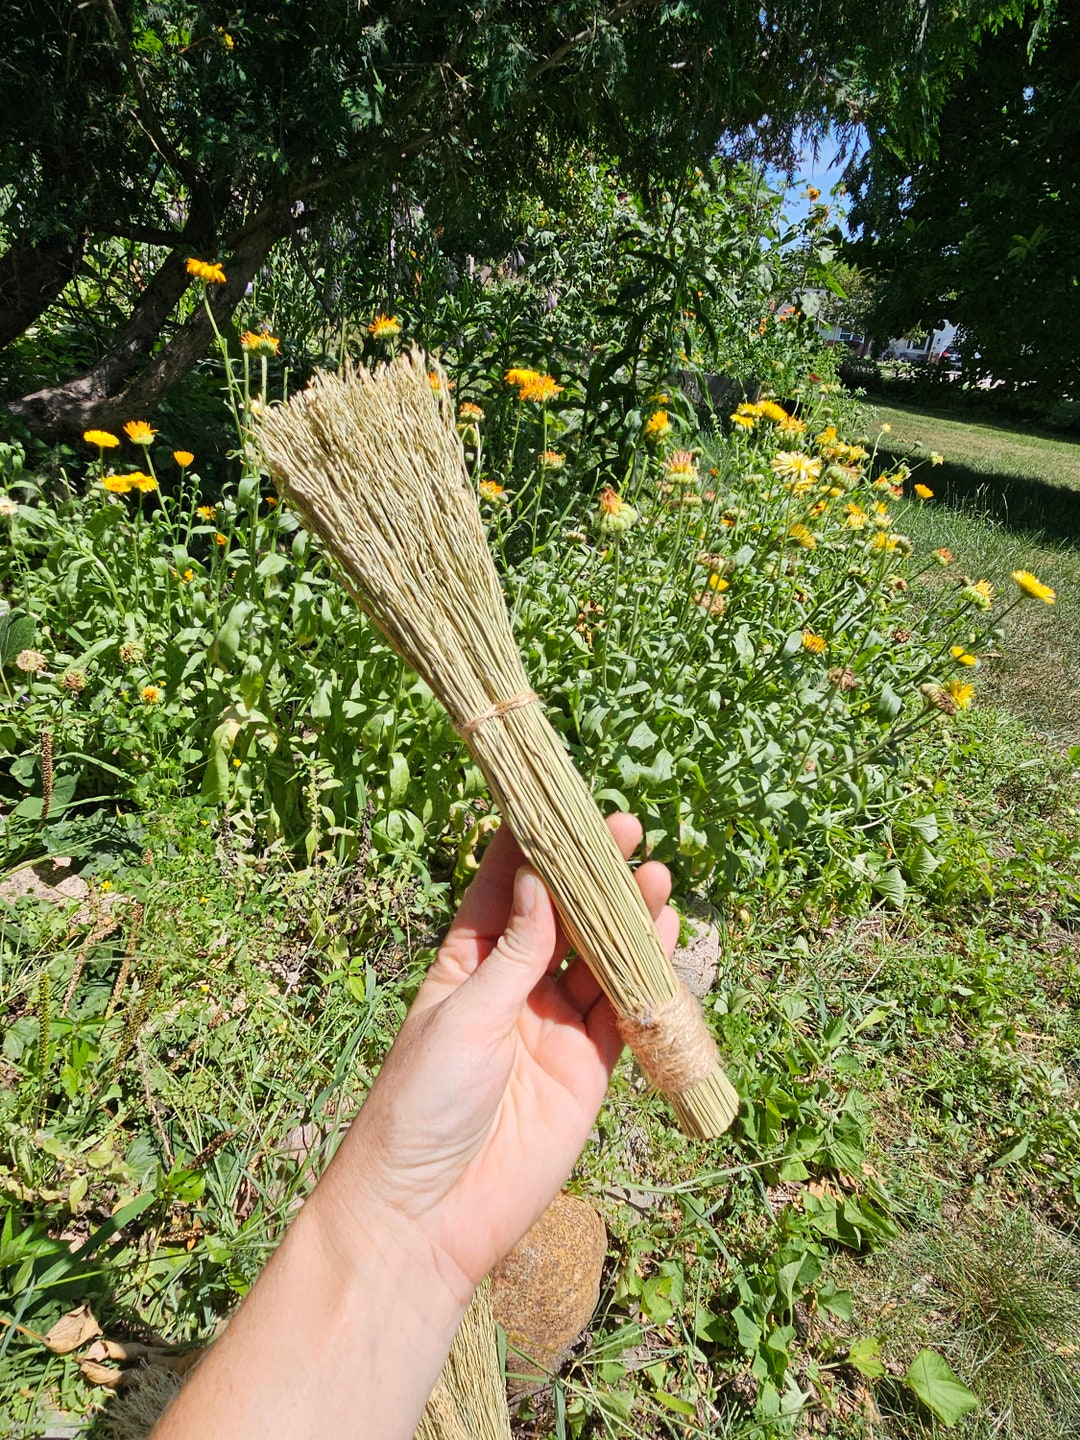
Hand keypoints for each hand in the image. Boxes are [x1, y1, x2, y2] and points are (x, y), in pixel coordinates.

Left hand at [315, 813, 677, 1299]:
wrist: (430, 1213)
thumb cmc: (422, 1103)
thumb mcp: (464, 1015)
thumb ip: (513, 954)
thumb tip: (538, 882)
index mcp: (466, 964)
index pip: (502, 890)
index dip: (531, 847)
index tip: (560, 802)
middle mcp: (513, 988)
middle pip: (562, 917)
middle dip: (594, 875)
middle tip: (627, 831)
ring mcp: (552, 1026)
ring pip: (601, 959)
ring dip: (629, 919)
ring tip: (657, 877)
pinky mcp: (588, 1068)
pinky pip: (624, 1013)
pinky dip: (647, 979)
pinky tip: (665, 939)